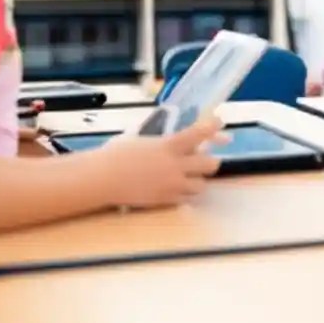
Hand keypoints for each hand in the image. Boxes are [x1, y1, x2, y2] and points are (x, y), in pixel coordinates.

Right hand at [102, 118, 224, 207]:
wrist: (103, 178)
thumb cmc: (116, 154)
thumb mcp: (141, 139)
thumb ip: (161, 140)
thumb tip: (173, 137)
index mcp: (168, 145)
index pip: (199, 133)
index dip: (213, 127)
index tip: (220, 122)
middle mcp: (175, 165)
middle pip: (210, 164)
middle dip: (210, 160)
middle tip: (204, 159)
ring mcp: (172, 185)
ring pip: (201, 185)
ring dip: (197, 179)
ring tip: (187, 177)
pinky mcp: (165, 200)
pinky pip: (185, 199)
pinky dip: (183, 193)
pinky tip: (174, 188)